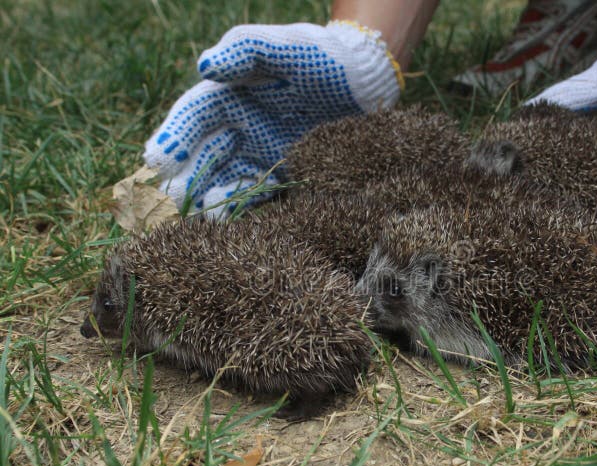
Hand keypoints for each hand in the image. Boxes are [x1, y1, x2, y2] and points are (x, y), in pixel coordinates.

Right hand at [144, 21, 400, 217]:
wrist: (364, 81)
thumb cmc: (321, 55)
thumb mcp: (285, 45)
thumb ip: (246, 49)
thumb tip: (205, 66)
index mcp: (232, 94)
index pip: (195, 116)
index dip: (174, 136)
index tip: (157, 160)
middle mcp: (241, 127)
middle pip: (203, 153)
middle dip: (185, 175)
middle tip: (170, 197)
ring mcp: (262, 152)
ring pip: (226, 177)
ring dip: (210, 195)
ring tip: (199, 213)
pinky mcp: (286, 172)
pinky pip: (261, 192)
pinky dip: (246, 203)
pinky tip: (235, 215)